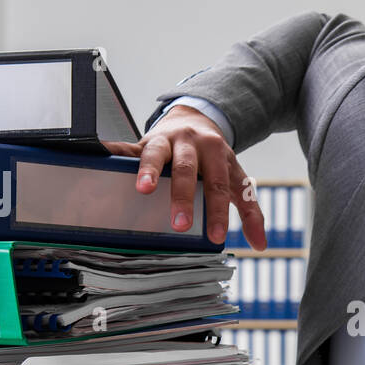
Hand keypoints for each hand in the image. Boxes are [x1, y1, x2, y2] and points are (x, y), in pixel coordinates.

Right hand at [104, 106, 266, 247]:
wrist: (197, 119)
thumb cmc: (216, 158)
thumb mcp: (237, 180)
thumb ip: (250, 212)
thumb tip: (261, 245)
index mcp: (218, 155)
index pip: (219, 186)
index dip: (218, 212)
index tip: (216, 237)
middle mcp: (193, 145)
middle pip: (189, 171)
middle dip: (184, 198)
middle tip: (180, 224)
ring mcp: (167, 141)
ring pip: (158, 154)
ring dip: (150, 171)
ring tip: (143, 189)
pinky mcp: (145, 140)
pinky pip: (129, 146)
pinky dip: (115, 151)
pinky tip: (103, 156)